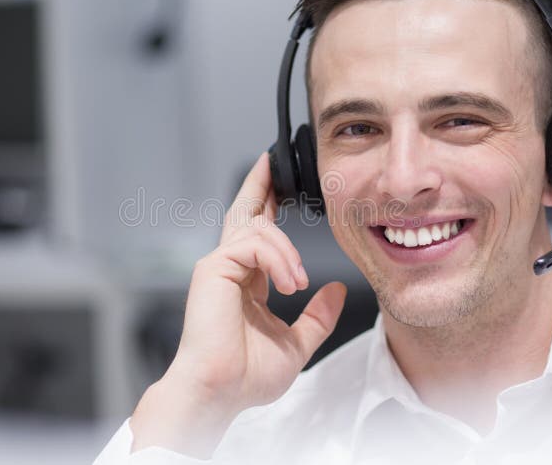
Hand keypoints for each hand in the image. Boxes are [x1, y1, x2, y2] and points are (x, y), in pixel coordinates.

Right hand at [129, 152, 346, 456]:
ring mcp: (219, 264)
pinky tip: (290, 282)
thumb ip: (317, 316)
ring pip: (260, 229)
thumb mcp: (296, 342)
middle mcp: (230, 267)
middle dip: (260, 184)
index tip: (282, 186)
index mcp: (246, 281)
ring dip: (288, 252)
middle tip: (272, 160)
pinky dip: (278, 258)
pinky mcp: (213, 267)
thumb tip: (338, 290)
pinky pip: (253, 243)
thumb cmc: (247, 374)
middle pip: (245, 211)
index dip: (269, 206)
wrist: (220, 391)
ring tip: (298, 284)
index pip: (258, 233)